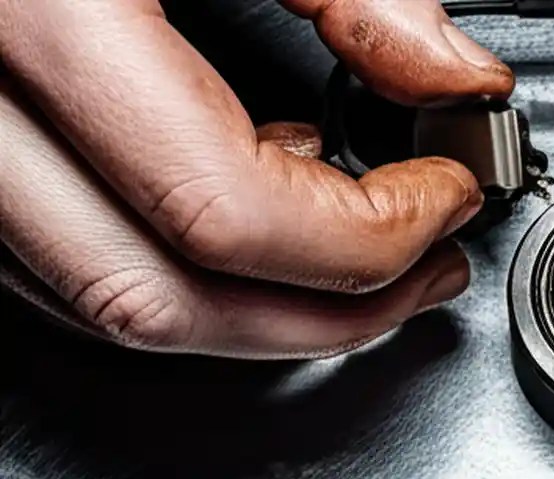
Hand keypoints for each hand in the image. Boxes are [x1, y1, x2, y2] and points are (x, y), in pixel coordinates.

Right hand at [0, 0, 512, 357]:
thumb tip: (448, 71)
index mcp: (34, 7)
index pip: (224, 209)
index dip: (368, 234)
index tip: (449, 191)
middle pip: (164, 299)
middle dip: (331, 311)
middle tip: (430, 268)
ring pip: (106, 302)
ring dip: (259, 309)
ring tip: (367, 260)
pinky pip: (63, 259)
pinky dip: (179, 265)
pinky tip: (252, 208)